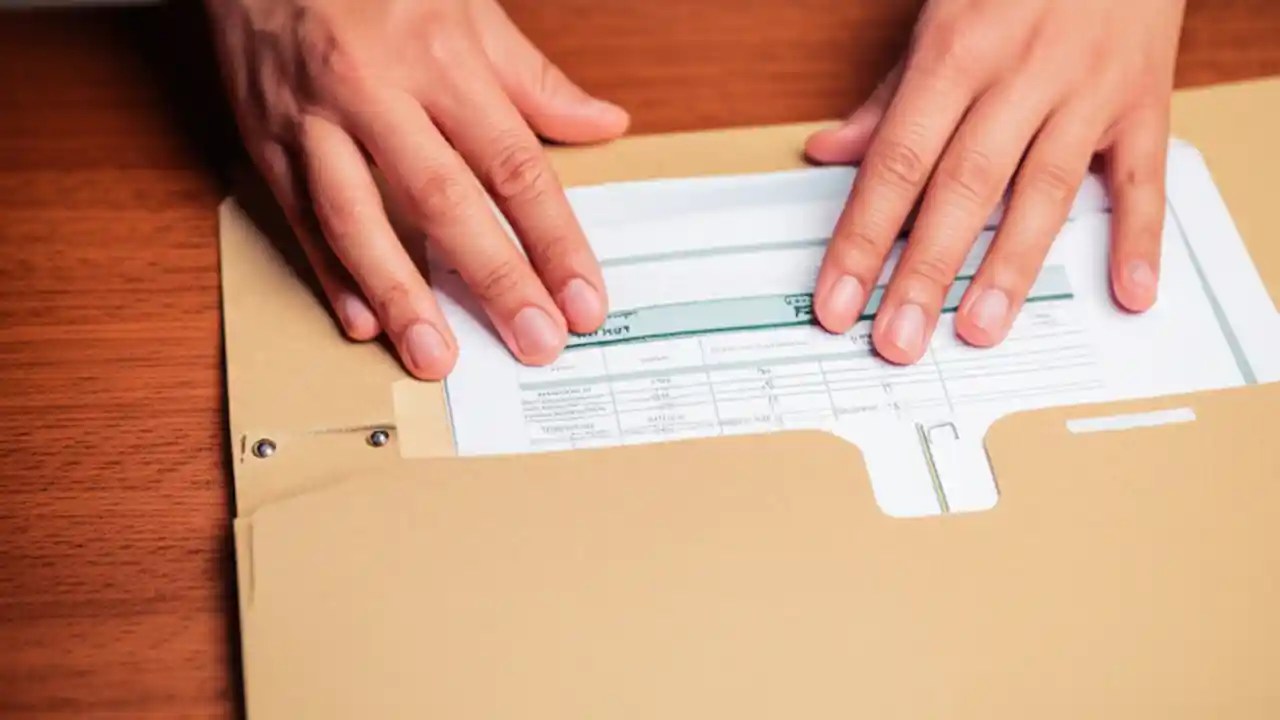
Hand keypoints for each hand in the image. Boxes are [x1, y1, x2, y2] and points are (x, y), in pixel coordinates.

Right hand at [206, 0, 628, 377]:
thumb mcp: (466, 8)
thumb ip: (534, 80)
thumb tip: (603, 125)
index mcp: (441, 57)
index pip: (513, 166)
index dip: (553, 240)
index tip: (582, 300)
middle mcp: (379, 91)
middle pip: (445, 200)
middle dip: (495, 280)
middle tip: (532, 342)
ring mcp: (317, 119)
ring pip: (359, 219)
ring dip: (402, 295)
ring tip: (436, 356)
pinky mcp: (267, 139)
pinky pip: (299, 216)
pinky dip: (329, 273)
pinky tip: (361, 320)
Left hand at [806, 0, 1184, 363]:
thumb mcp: (938, 17)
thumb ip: (887, 96)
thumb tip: (829, 153)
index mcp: (955, 53)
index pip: (896, 163)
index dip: (862, 239)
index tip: (836, 300)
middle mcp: (1020, 75)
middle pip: (963, 187)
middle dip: (924, 271)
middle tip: (898, 339)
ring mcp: (1086, 90)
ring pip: (1044, 190)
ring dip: (1009, 268)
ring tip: (979, 330)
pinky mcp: (1142, 101)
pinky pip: (1142, 177)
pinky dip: (1139, 236)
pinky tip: (1127, 291)